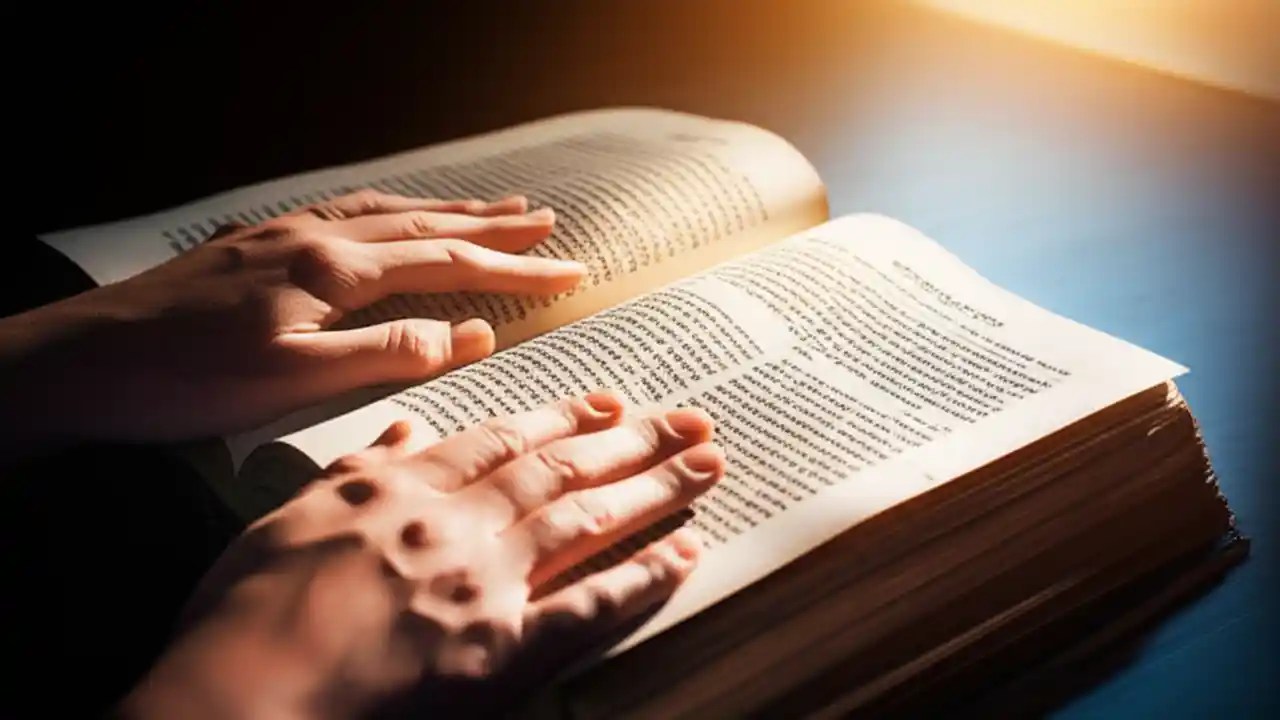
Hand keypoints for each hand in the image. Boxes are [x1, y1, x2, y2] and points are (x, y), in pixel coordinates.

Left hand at [0, 191, 582, 453]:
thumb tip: (473, 335)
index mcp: (333, 271)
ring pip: (388, 212)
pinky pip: (347, 213)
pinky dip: (392, 212)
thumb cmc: (185, 381)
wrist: (82, 360)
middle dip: (493, 227)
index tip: (571, 271)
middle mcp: (316, 238)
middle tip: (549, 223)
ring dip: (447, 212)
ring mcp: (283, 234)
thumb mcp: (294, 381)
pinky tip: (394, 218)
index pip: (448, 265)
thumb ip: (387, 353)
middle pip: (426, 225)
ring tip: (494, 209)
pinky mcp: (256, 243)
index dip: (515, 269)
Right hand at [120, 393, 723, 718]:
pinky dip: (642, 578)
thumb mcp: (286, 518)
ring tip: (707, 464)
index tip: (609, 401)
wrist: (237, 702)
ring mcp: (484, 584)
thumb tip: (405, 431)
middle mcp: (455, 524)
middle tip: (688, 420)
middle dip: (632, 441)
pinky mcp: (502, 651)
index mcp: (402, 487)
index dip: (565, 417)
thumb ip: (356, 469)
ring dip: (654, 488)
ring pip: (587, 520)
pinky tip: (685, 554)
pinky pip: (589, 607)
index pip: (502, 439)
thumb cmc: (242, 618)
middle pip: (561, 470)